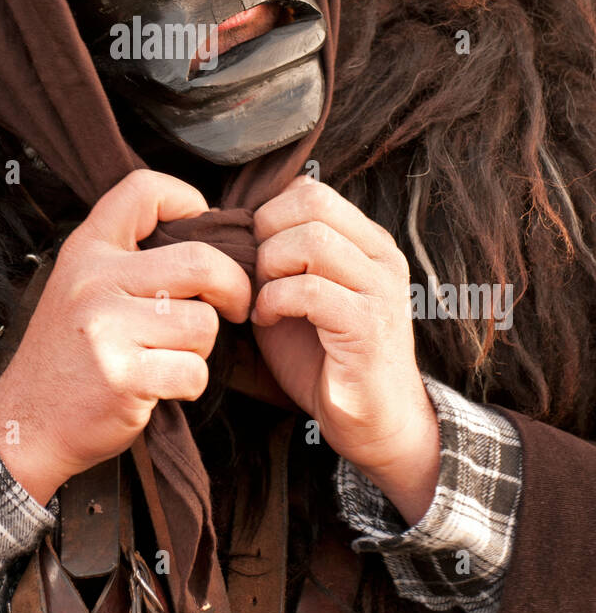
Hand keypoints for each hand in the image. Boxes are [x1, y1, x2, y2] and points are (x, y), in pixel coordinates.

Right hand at [0, 169, 250, 506]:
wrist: (26, 422)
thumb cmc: (71, 353)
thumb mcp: (83, 285)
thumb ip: (132, 258)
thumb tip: (210, 233)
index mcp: (87, 250)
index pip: (143, 189)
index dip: (188, 200)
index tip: (201, 232)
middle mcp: (94, 280)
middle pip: (201, 261)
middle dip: (233, 287)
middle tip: (233, 306)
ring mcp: (106, 328)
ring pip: (204, 322)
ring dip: (202, 347)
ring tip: (169, 355)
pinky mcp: (122, 376)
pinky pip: (194, 370)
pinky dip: (190, 384)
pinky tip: (162, 386)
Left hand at [251, 176, 439, 524]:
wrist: (373, 422)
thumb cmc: (326, 357)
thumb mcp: (300, 293)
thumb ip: (281, 255)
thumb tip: (230, 223)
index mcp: (367, 241)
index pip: (311, 190)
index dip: (269, 214)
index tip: (255, 253)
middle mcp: (381, 256)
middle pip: (312, 203)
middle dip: (267, 234)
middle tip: (255, 274)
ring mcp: (380, 289)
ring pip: (312, 241)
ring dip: (270, 268)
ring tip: (261, 298)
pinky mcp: (368, 327)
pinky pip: (310, 291)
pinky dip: (274, 302)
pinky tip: (266, 321)